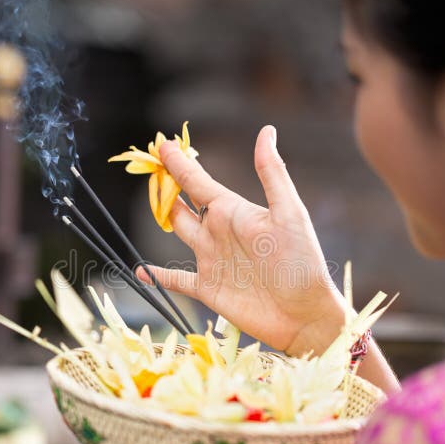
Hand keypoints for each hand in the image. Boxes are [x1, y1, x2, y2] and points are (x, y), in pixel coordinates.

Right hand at [137, 125, 346, 355]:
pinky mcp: (208, 290)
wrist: (304, 313)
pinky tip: (139, 270)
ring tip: (149, 201)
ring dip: (163, 216)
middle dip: (165, 185)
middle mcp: (219, 232)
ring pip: (179, 231)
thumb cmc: (302, 262)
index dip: (180, 164)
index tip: (162, 144)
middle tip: (146, 165)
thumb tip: (266, 130)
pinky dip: (157, 276)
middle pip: (182, 203)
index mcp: (234, 212)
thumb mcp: (289, 213)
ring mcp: (211, 261)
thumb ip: (272, 173)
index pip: (199, 183)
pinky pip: (176, 280)